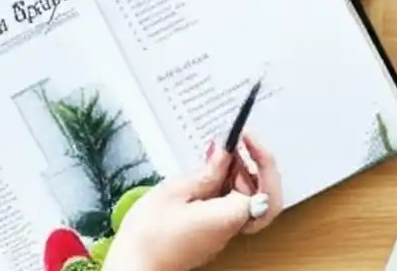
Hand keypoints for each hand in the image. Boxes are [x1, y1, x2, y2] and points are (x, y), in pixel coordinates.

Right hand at [103, 134, 282, 270]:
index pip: (264, 186)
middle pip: (263, 195)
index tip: (246, 138)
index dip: (261, 159)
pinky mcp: (211, 234)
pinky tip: (209, 173)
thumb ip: (207, 172)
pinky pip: (229, 207)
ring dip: (239, 175)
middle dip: (255, 166)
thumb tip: (225, 154)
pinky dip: (226, 187)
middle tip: (239, 144)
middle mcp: (232, 229)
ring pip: (247, 200)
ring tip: (219, 155)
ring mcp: (222, 234)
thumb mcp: (176, 191)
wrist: (133, 268)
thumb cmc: (149, 236)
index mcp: (230, 217)